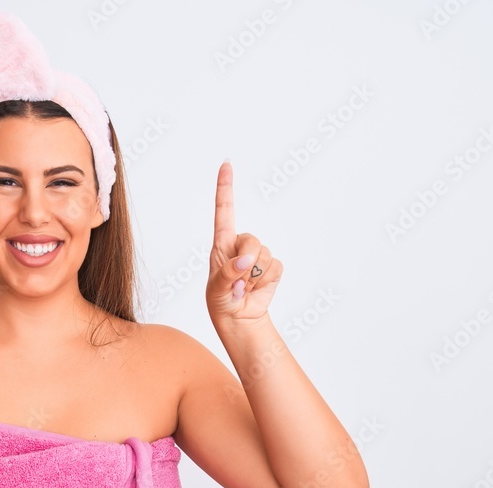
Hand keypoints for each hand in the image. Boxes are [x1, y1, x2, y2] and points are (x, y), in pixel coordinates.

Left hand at [206, 161, 282, 328]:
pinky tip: (255, 288)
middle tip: (237, 281)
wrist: (239, 318)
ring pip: (264, 255)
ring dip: (254, 276)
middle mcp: (240, 245)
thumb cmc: (221, 301)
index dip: (225, 187)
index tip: (226, 163)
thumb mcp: (217, 289)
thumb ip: (228, 273)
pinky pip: (275, 267)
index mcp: (221, 244)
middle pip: (251, 240)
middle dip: (246, 262)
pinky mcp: (271, 267)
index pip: (224, 210)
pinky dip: (266, 281)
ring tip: (243, 287)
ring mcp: (257, 255)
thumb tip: (244, 260)